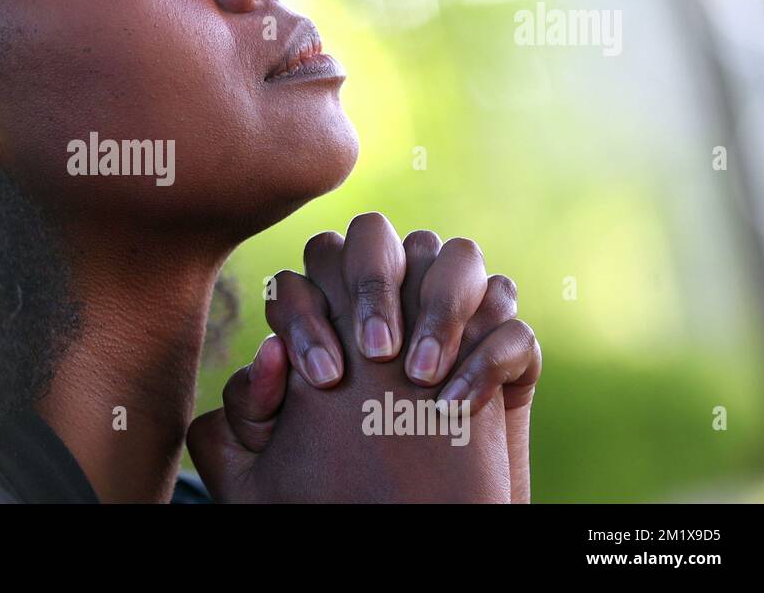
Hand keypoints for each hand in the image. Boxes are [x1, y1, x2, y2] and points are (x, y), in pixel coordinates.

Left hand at [188, 213, 541, 501]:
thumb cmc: (322, 492)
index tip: (324, 378)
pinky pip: (510, 329)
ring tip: (417, 378)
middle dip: (375, 284)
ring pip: (457, 258)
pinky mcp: (507, 360)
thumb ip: (253, 406)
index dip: (314, 312)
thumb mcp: (264, 462)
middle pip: (378, 236)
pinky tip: (454, 406)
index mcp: (329, 312)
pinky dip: (487, 358)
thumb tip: (267, 351)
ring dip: (439, 308)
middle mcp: (393, 302)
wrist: (401, 525)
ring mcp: (453, 323)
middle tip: (376, 353)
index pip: (313, 265)